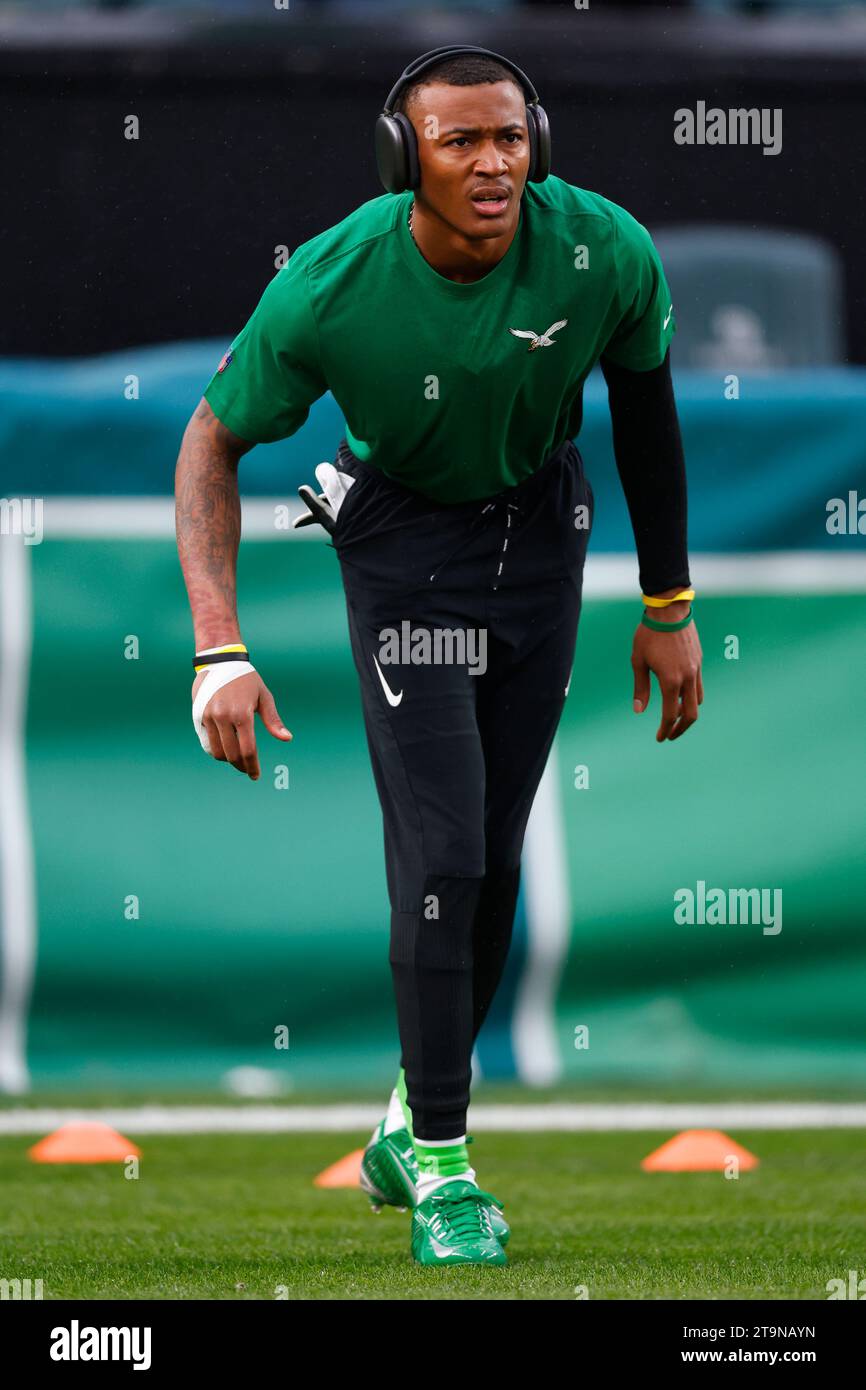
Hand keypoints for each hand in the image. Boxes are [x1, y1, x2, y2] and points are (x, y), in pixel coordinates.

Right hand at [191, 669, 291, 778]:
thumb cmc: (246, 679)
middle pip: (231, 754)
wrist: (220, 661)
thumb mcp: (264, 696)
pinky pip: (207, 742)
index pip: (247, 750)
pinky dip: (216, 750)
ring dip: (228, 759)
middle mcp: (223, 717)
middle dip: (241, 766)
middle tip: (248, 769)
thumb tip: (287, 739)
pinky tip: (226, 749)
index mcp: (242, 714)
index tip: (255, 775)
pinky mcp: (199, 716)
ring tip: (238, 758)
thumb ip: (273, 720)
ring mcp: (208, 717)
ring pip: (216, 751)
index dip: (252, 766)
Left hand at [631, 601, 702, 741]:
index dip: (664, 729)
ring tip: (674, 717)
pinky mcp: (698, 662)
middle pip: (690, 714)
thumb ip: (640, 688)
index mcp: (670, 680)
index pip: (669, 714)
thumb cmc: (649, 634)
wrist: (669, 610)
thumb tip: (639, 710)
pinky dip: (691, 697)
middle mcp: (687, 677)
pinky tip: (680, 696)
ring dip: (687, 713)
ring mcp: (696, 669)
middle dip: (680, 728)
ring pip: (697, 701)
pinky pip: (698, 686)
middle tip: (670, 735)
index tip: (660, 738)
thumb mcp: (638, 661)